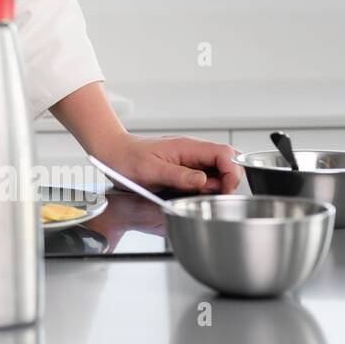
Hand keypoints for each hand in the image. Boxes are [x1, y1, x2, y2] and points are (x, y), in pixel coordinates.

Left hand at [95, 134, 242, 195]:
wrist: (113, 154)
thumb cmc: (127, 159)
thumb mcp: (150, 170)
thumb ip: (178, 175)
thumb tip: (202, 181)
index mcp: (187, 147)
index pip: (225, 153)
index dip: (231, 172)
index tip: (224, 191)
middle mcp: (193, 152)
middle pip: (228, 162)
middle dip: (227, 181)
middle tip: (211, 196)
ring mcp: (190, 160)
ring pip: (218, 172)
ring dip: (215, 187)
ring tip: (196, 195)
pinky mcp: (186, 169)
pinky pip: (205, 178)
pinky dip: (205, 189)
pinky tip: (191, 194)